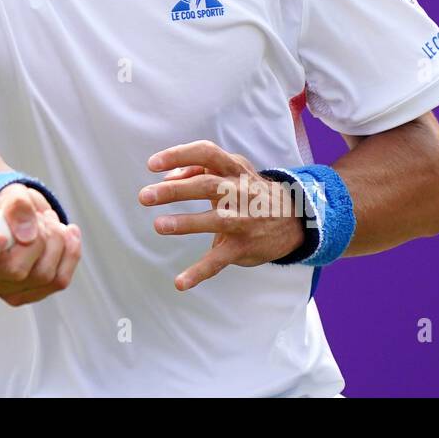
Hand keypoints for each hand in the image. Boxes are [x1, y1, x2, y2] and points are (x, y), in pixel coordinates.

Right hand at [0, 183, 82, 306]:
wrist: (16, 218)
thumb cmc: (6, 207)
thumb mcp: (11, 195)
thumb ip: (17, 205)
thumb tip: (27, 233)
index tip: (0, 236)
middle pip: (15, 270)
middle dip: (39, 238)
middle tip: (41, 218)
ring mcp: (4, 289)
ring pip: (43, 275)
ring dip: (57, 243)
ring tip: (51, 223)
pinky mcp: (29, 293)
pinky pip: (58, 281)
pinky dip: (69, 255)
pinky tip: (69, 236)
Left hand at [139, 141, 306, 291]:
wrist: (294, 218)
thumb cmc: (247, 189)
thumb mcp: (230, 170)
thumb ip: (196, 169)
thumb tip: (166, 178)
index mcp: (233, 169)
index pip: (206, 154)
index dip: (179, 155)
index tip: (152, 165)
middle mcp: (240, 192)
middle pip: (207, 186)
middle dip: (174, 191)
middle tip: (144, 196)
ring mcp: (243, 220)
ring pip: (215, 220)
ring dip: (186, 223)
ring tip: (159, 225)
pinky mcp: (243, 247)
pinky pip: (219, 261)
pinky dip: (199, 272)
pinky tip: (180, 283)